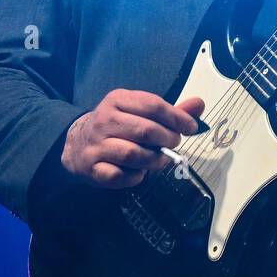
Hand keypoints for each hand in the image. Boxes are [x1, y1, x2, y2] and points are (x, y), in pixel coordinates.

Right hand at [61, 88, 204, 189]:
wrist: (77, 143)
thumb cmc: (117, 126)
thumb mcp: (139, 111)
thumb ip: (170, 111)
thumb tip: (199, 104)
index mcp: (117, 100)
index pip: (152, 105)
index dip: (176, 117)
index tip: (191, 127)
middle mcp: (104, 120)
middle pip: (145, 130)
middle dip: (167, 139)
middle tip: (174, 144)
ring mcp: (96, 145)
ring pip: (132, 154)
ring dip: (154, 160)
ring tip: (160, 159)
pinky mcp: (92, 168)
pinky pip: (119, 176)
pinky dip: (135, 177)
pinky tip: (140, 172)